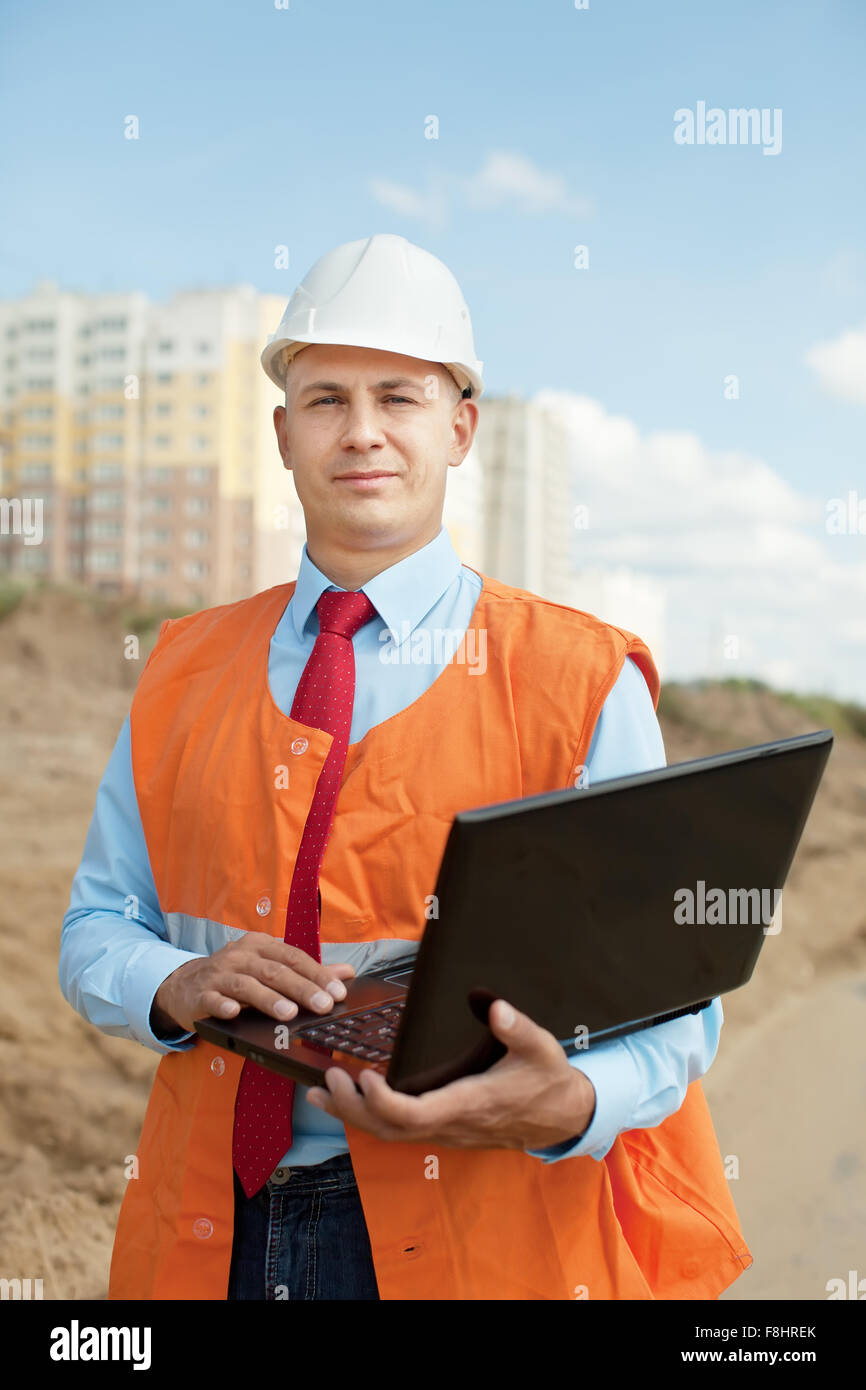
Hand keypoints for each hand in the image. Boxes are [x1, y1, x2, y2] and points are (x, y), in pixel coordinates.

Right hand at [150, 937, 355, 1035]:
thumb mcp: (270, 968)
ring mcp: (219, 974)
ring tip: (289, 1013)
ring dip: (268, 999)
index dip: (317, 975)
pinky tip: (235, 1013)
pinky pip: (213, 999)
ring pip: (247, 985)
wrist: (185, 984)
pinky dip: (224, 1005)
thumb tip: (346, 973)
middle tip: (323, 1005)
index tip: (337, 992)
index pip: (294, 958)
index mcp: (261, 946)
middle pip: (275, 972)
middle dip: (302, 989)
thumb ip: (307, 972)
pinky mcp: (201, 994)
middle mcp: (241, 956)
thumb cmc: (236, 976)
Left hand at [306, 999, 595, 1150]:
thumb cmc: (547, 1078)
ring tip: (320, 1092)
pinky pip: (399, 1131)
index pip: (415, 1113)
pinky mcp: (443, 1129)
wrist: (562, 1115)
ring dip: (354, 1115)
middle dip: (354, 1107)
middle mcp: (451, 1123)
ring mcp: (445, 1130)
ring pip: (390, 1134)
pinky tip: (350, 1100)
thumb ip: (516, 1027)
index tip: (365, 1075)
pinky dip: (370, 1117)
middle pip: (390, 1129)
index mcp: (470, 1102)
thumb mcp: (541, 1047)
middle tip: (328, 1077)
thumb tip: (494, 1006)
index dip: (383, 1101)